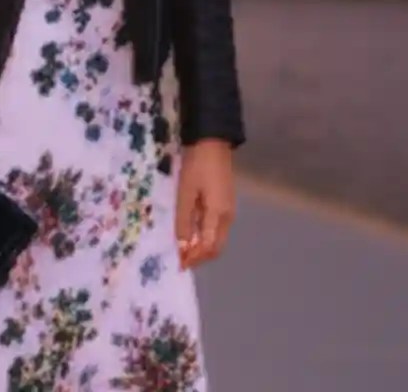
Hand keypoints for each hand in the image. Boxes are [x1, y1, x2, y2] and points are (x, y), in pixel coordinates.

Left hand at [175, 139, 236, 269]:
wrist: (212, 143)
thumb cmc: (196, 167)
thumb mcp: (185, 193)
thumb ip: (184, 221)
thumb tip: (182, 245)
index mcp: (218, 215)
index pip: (208, 247)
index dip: (194, 258)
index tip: (178, 263)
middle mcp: (228, 217)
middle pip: (216, 247)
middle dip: (199, 257)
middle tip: (180, 259)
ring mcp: (229, 210)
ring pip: (217, 239)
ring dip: (202, 247)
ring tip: (183, 248)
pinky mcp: (226, 204)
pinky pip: (216, 228)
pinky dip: (205, 236)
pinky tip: (191, 233)